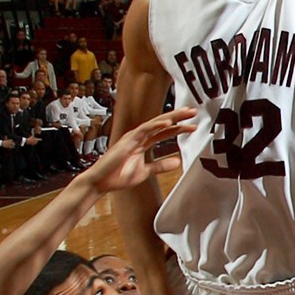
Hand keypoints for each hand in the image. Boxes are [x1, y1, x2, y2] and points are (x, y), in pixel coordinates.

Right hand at [79, 109, 195, 195]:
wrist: (101, 182)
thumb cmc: (118, 176)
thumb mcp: (145, 171)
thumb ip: (161, 166)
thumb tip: (178, 162)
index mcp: (143, 143)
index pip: (164, 132)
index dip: (179, 128)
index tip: (193, 126)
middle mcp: (139, 137)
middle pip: (162, 123)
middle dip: (178, 117)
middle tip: (194, 112)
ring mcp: (133, 137)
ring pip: (155, 123)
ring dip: (171, 117)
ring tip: (185, 113)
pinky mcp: (127, 140)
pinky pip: (144, 130)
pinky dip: (156, 125)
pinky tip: (168, 122)